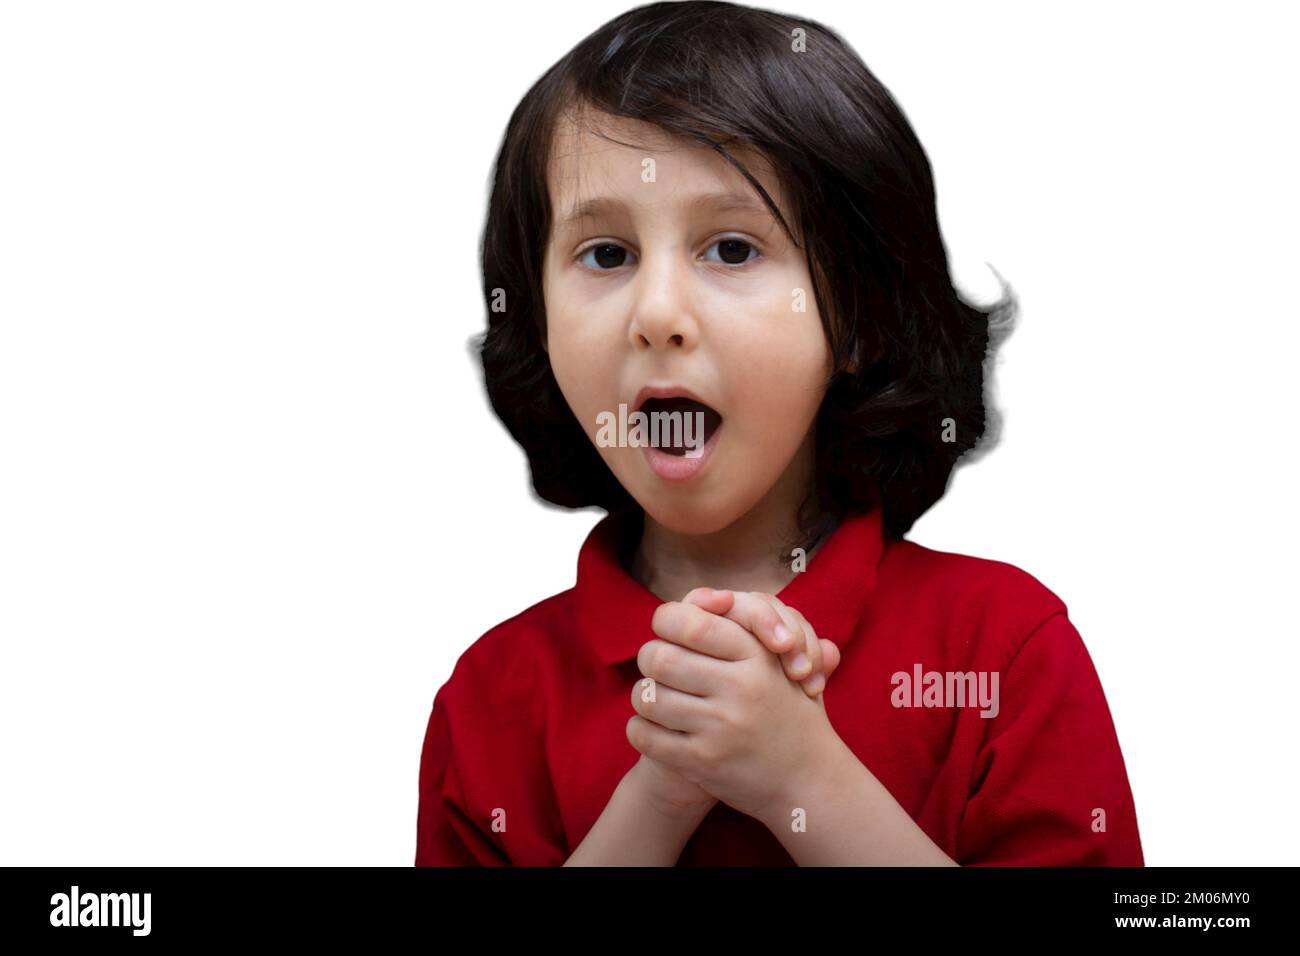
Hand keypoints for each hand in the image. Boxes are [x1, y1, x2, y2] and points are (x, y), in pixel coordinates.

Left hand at [627, 592, 839, 819]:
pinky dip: (639, 730)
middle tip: (657, 665)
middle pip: (660, 656)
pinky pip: (645, 736)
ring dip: (643, 695)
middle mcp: (741, 688)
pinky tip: (651, 727)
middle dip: (649, 658)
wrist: (808, 778)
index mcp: (758, 656)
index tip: (669, 630)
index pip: (690, 622)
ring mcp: (721, 727)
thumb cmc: (786, 706)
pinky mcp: (703, 762)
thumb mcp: (778, 658)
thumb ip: (745, 620)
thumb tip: (708, 595)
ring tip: (653, 696)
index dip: (667, 621)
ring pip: (647, 696)